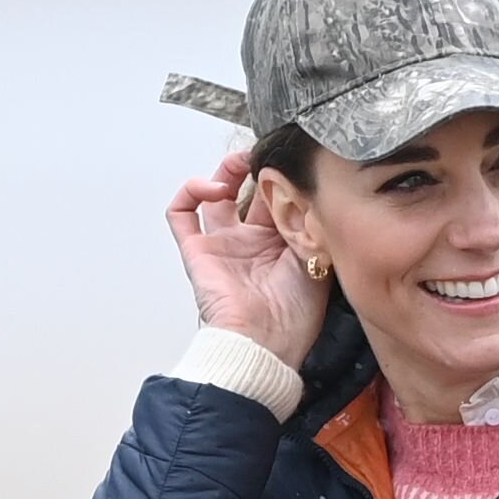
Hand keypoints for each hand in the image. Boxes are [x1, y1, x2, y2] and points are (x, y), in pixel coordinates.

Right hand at [166, 149, 327, 370]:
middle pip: (246, 193)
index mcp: (280, 249)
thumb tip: (309, 192)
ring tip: (238, 163)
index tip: (288, 162)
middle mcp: (250, 244)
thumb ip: (313, 227)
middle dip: (254, 169)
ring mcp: (222, 246)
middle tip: (263, 154)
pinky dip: (190, 191)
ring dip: (223, 172)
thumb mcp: (318, 263)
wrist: (265, 344)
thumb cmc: (294, 316)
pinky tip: (212, 188)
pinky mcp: (196, 251)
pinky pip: (180, 214)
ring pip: (213, 196)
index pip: (277, 202)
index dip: (280, 180)